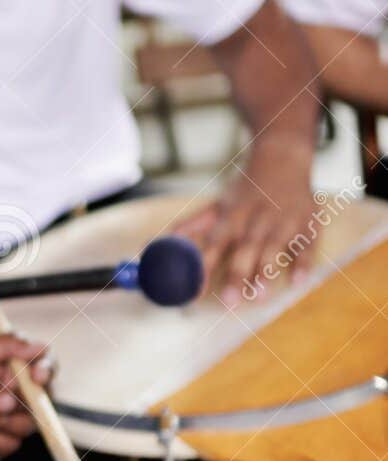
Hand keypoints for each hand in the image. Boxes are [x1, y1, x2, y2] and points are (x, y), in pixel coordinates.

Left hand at [0, 334, 49, 457]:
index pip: (44, 369)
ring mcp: (6, 417)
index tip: (37, 375)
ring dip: (6, 422)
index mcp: (10, 368)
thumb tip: (42, 346)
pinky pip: (12, 445)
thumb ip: (8, 346)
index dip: (46, 373)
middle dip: (22, 403)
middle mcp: (13, 392)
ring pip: (29, 425)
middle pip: (42, 401)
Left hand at [175, 164, 317, 305]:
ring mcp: (282, 222)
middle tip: (229, 303)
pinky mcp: (306, 223)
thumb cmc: (245, 190)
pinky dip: (303, 262)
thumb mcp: (217, 205)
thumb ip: (190, 227)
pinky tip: (298, 282)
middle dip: (237, 275)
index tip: (193, 292)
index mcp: (232, 217)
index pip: (214, 245)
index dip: (203, 268)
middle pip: (244, 249)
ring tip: (259, 297)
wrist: (283, 157)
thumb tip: (154, 244)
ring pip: (274, 248)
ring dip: (267, 271)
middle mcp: (256, 220)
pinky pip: (306, 244)